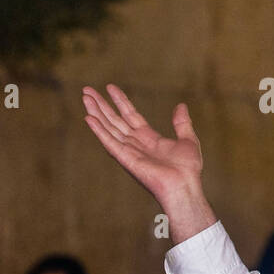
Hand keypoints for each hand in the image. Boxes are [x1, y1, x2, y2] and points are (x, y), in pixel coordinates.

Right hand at [82, 86, 202, 205]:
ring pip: (109, 127)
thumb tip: (181, 106)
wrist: (184, 186)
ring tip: (85, 97)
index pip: (130, 115)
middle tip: (87, 90)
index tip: (110, 87)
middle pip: (115, 119)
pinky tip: (89, 118)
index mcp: (149, 138)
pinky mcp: (126, 159)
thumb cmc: (187, 169)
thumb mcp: (188, 140)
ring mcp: (129, 151)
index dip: (120, 101)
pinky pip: (110, 142)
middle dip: (101, 104)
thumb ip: (182, 123)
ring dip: (96, 112)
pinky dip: (99, 130)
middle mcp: (136, 143)